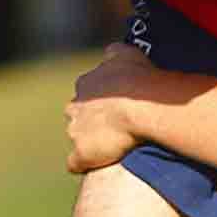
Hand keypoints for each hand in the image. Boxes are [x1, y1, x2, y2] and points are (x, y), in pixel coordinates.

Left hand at [63, 43, 163, 172]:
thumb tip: (110, 52)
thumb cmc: (138, 78)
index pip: (87, 93)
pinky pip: (75, 163)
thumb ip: (114, 53)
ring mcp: (75, 131)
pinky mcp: (81, 153)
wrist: (142, 106)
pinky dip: (84, 164)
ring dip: (90, 142)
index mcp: (86, 85)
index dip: (101, 101)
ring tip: (113, 147)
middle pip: (77, 115)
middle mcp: (75, 107)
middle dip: (91, 120)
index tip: (117, 106)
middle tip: (116, 126)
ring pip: (77, 138)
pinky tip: (99, 165)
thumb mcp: (127, 54)